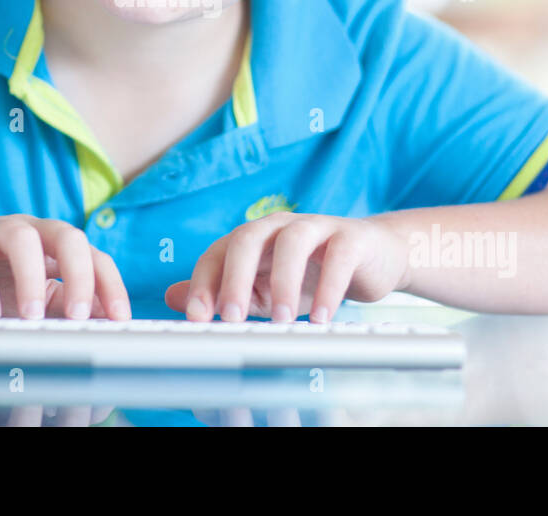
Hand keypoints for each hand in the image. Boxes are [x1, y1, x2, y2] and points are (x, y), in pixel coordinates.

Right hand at [0, 214, 131, 319]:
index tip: (118, 320)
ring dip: (31, 277)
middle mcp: (26, 230)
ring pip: (21, 237)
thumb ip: (57, 309)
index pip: (93, 255)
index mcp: (50, 245)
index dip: (110, 285)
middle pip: (67, 234)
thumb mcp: (23, 301)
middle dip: (81, 274)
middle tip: (80, 316)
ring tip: (30, 317)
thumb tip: (99, 329)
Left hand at [164, 212, 410, 322]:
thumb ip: (224, 290)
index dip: (204, 284)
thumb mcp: (263, 287)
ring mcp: (316, 227)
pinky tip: (322, 318)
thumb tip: (172, 298)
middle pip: (247, 238)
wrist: (374, 257)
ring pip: (292, 241)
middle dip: (235, 278)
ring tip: (281, 320)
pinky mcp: (351, 237)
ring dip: (284, 281)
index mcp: (252, 238)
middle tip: (232, 318)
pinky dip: (329, 286)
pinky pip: (338, 255)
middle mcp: (279, 226)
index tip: (197, 319)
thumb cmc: (312, 274)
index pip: (217, 253)